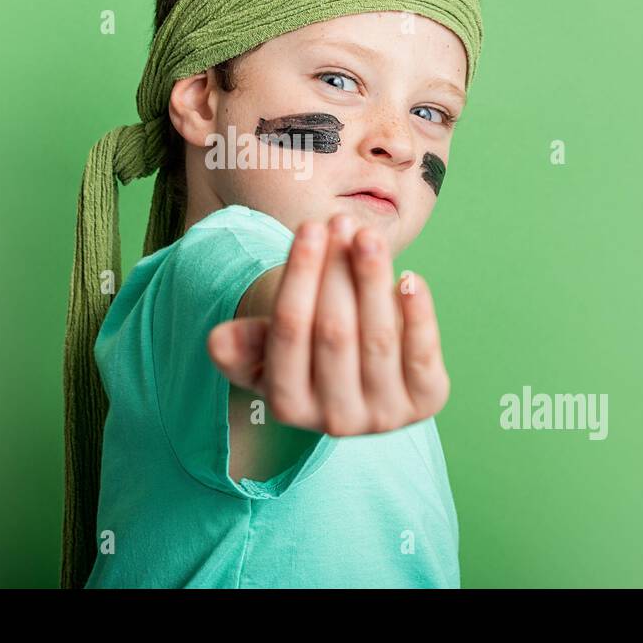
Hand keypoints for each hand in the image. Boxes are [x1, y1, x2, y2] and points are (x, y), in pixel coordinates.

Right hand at [206, 214, 449, 435]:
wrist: (361, 388)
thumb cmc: (307, 354)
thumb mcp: (267, 351)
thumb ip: (244, 345)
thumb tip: (216, 341)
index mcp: (286, 406)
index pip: (289, 332)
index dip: (301, 275)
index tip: (310, 228)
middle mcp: (334, 420)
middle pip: (334, 332)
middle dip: (337, 270)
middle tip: (341, 221)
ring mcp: (383, 416)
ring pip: (378, 339)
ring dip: (374, 280)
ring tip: (369, 235)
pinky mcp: (426, 403)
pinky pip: (423, 354)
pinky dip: (418, 314)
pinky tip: (409, 277)